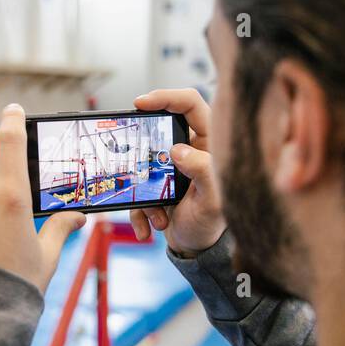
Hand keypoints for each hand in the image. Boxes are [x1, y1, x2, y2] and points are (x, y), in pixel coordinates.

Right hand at [128, 88, 224, 256]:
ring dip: (143, 189)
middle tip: (130, 153)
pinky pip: (137, 187)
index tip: (140, 103)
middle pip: (159, 128)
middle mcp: (190, 148)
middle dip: (143, 147)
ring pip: (143, 161)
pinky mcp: (156, 182)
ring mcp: (171, 165)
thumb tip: (178, 150)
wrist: (198, 249)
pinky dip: (139, 210)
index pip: (190, 103)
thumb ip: (203, 172)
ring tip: (158, 213)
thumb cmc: (213, 224)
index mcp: (210, 142)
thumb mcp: (214, 201)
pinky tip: (148, 227)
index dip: (166, 97)